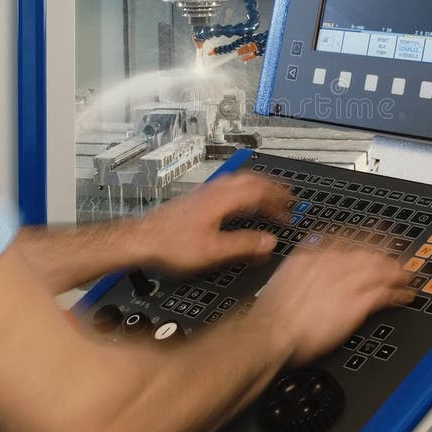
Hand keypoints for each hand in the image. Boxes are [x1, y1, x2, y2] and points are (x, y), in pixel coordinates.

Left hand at [133, 172, 289, 272]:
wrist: (141, 240)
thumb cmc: (171, 244)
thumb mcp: (213, 251)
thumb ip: (243, 245)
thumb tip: (268, 241)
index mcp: (221, 199)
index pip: (258, 190)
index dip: (278, 197)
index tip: (290, 206)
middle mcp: (214, 190)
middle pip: (250, 179)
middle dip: (271, 188)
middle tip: (286, 197)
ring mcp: (204, 192)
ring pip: (238, 180)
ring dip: (257, 187)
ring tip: (268, 197)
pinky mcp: (196, 198)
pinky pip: (227, 186)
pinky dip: (242, 190)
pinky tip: (240, 201)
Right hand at [253, 242, 413, 366]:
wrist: (271, 330)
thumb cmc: (271, 313)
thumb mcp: (282, 278)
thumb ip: (301, 270)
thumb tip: (307, 272)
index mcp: (311, 254)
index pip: (345, 238)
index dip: (365, 237)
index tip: (375, 236)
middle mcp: (330, 263)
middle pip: (367, 252)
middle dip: (386, 254)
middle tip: (400, 255)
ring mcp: (345, 282)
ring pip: (380, 271)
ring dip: (397, 273)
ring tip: (408, 276)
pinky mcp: (355, 304)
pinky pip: (384, 294)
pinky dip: (398, 294)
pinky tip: (405, 296)